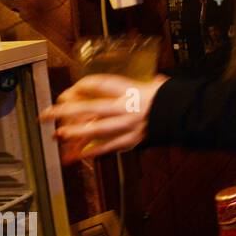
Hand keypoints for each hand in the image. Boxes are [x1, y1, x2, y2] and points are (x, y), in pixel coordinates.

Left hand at [40, 73, 166, 161]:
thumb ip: (138, 83)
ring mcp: (129, 126)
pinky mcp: (134, 140)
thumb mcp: (156, 81)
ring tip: (58, 134)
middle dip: (65, 110)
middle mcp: (127, 108)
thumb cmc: (173, 96)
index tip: (70, 89)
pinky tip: (80, 154)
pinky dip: (94, 151)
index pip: (99, 84)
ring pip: (96, 130)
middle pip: (89, 108)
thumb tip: (126, 82)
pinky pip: (110, 147)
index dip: (80, 86)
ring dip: (74, 133)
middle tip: (47, 112)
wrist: (188, 114)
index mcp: (132, 90)